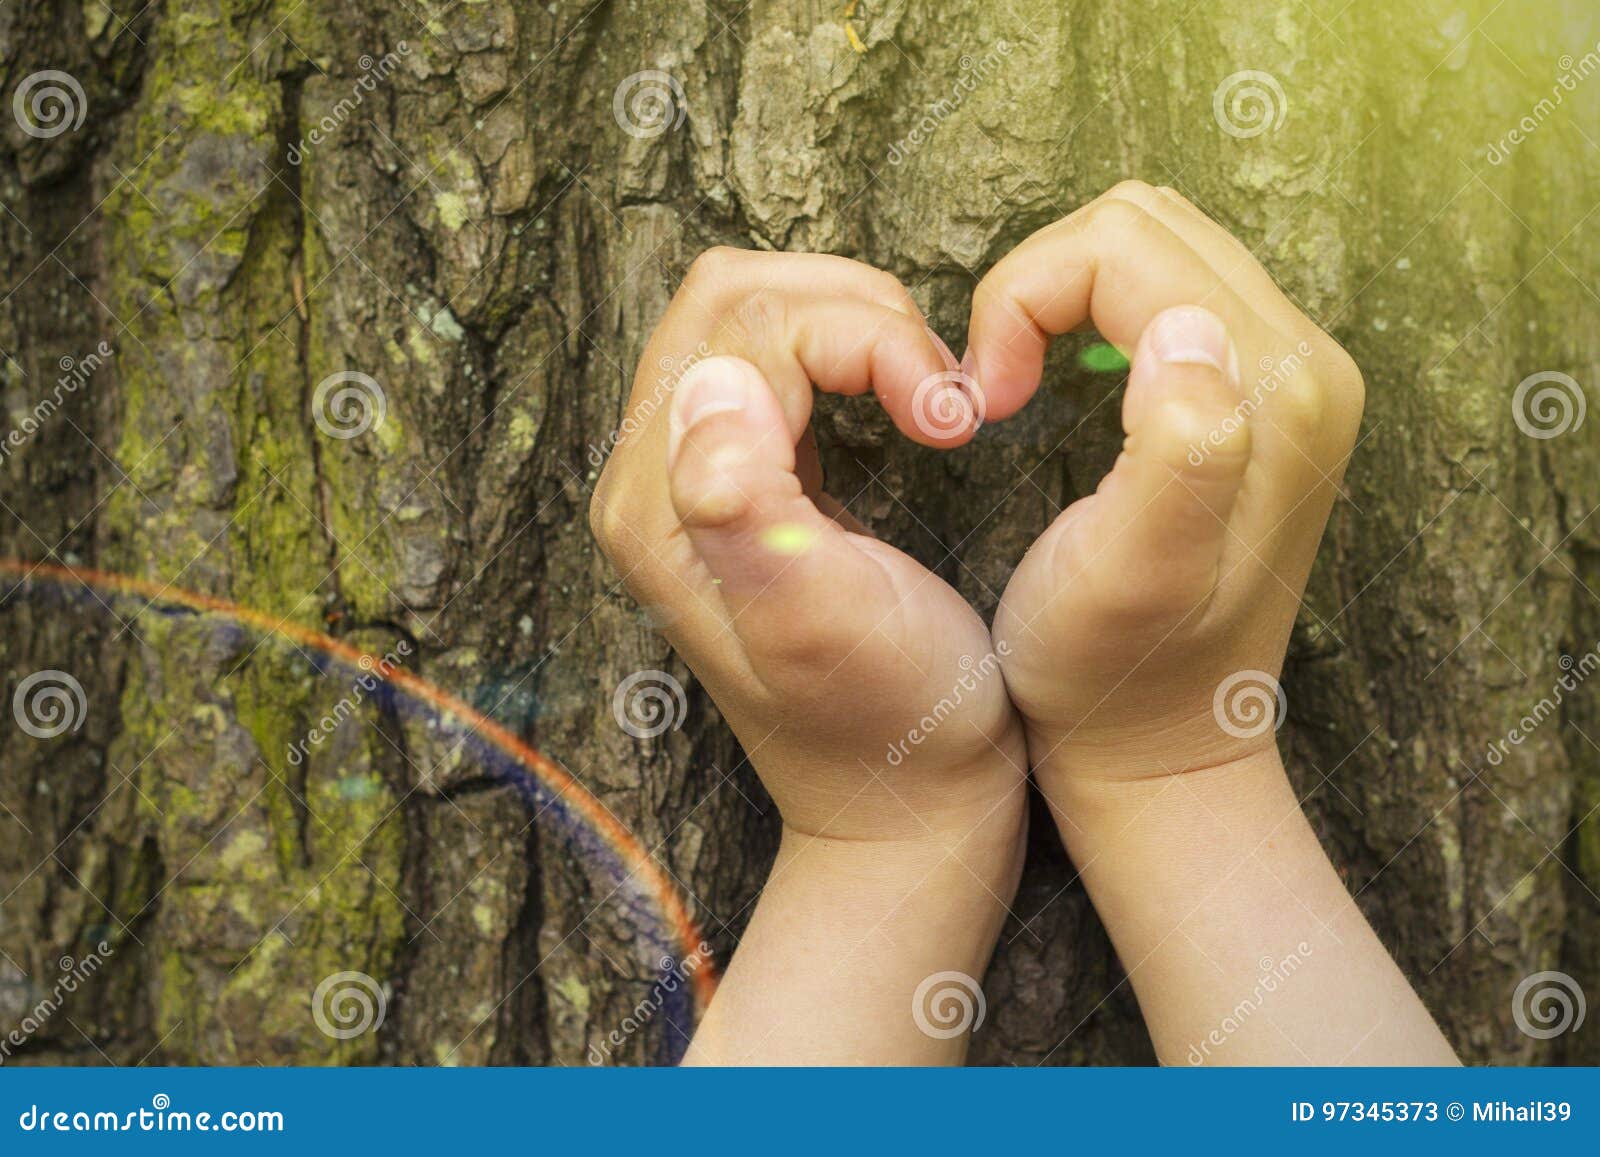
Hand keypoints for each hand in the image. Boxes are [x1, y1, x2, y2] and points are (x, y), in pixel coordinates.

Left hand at [591, 248, 1026, 851]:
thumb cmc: (892, 720)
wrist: (905, 799)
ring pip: (757, 314)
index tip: (942, 413)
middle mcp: (653, 479)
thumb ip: (746, 507)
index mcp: (657, 503)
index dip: (857, 335)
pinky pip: (779, 361)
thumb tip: (712, 383)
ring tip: (929, 401)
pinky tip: (896, 408)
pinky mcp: (743, 481)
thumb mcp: (822, 622)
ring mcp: (693, 477)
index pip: (738, 322)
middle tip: (938, 396)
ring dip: (857, 328)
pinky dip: (849, 355)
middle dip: (855, 315)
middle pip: (733, 297)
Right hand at [960, 184, 1452, 1065]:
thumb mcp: (1133, 574)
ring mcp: (1290, 375)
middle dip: (1040, 284)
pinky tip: (1069, 385)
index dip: (1024, 298)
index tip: (984, 397)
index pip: (1125, 245)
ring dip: (1061, 295)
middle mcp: (1304, 362)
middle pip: (1142, 226)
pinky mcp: (1261, 393)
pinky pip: (1164, 290)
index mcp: (1275, 388)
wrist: (1159, 742)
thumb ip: (1180, 447)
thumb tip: (1181, 325)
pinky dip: (1093, 313)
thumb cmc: (1111, 672)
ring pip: (1151, 246)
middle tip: (996, 387)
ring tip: (1021, 384)